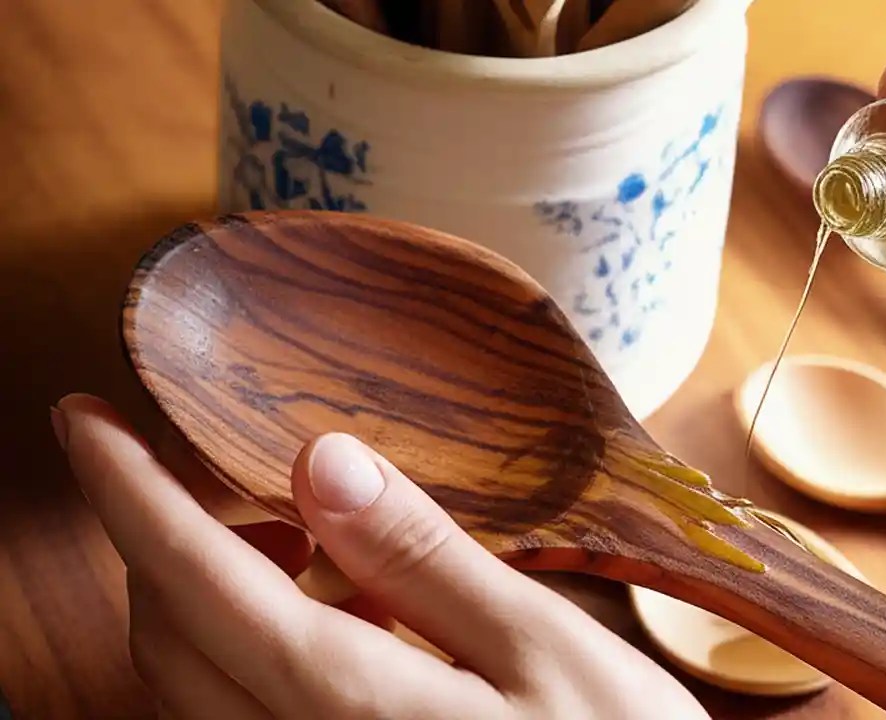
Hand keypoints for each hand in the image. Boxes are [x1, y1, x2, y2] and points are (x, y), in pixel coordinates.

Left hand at [53, 394, 707, 719]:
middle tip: (248, 478)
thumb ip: (425, 558)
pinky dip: (249, 648)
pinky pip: (236, 717)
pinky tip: (344, 620)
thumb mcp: (546, 647)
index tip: (87, 420)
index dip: (129, 493)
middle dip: (172, 537)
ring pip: (187, 683)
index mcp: (350, 704)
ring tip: (311, 545)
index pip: (198, 584)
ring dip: (211, 594)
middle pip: (167, 635)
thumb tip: (323, 460)